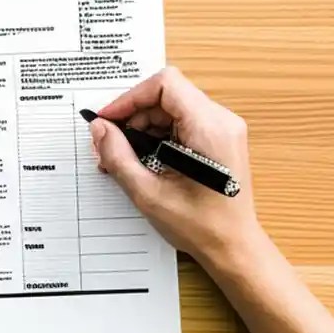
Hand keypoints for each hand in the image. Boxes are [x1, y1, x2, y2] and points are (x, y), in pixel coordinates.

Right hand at [88, 67, 263, 264]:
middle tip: (111, 143)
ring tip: (125, 156)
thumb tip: (100, 128)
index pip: (165, 85)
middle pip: (166, 95)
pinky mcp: (218, 137)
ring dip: (143, 126)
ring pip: (171, 106)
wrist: (234, 247)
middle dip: (133, 116)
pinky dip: (157, 134)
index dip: (130, 98)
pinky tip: (143, 158)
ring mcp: (223, 128)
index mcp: (209, 129)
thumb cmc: (202, 226)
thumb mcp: (148, 193)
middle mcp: (222, 121)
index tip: (109, 119)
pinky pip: (181, 120)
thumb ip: (118, 156)